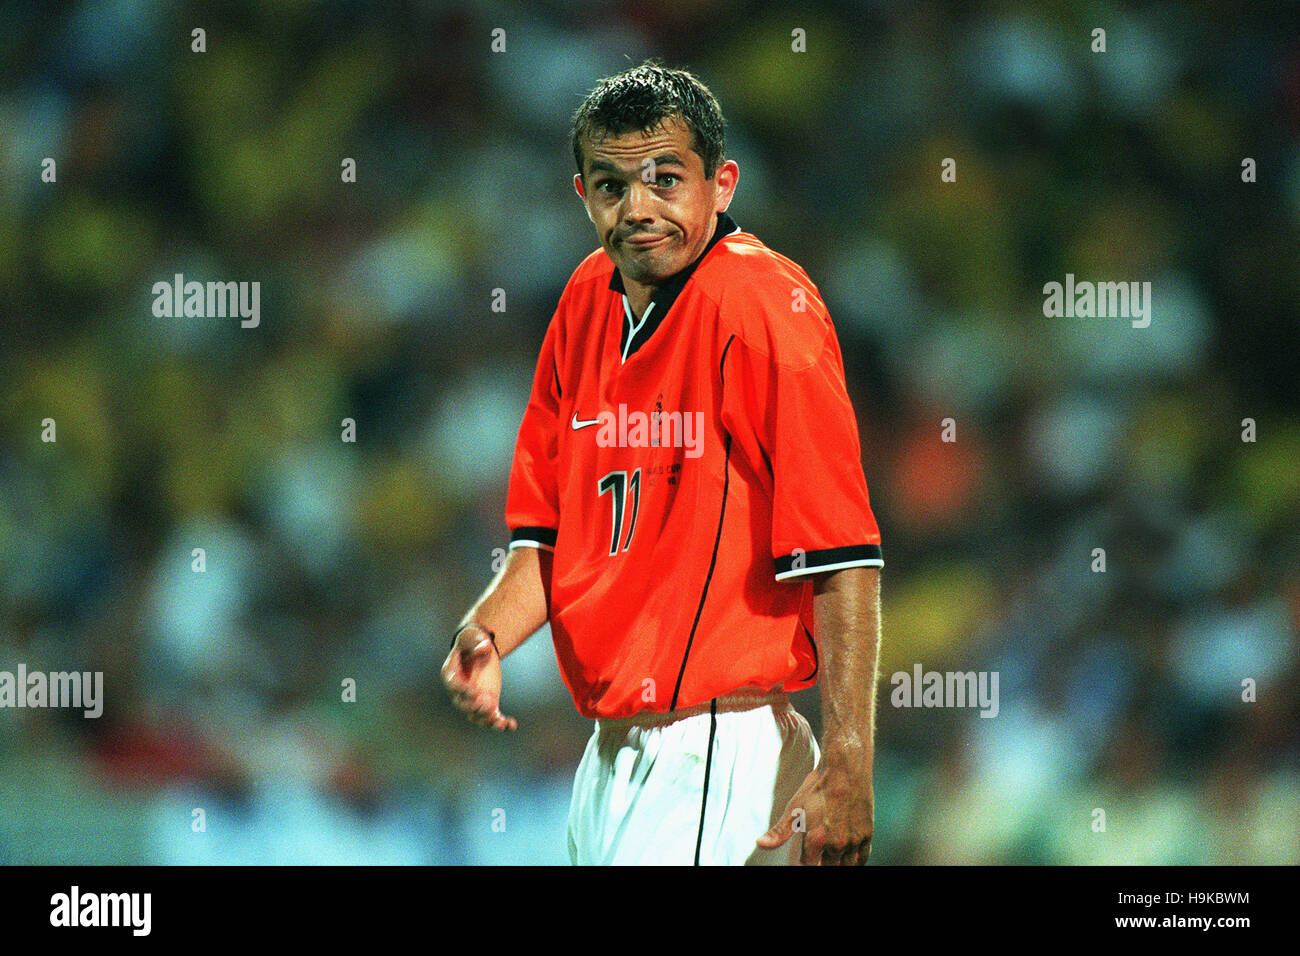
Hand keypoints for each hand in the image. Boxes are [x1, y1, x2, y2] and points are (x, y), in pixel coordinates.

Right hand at [440, 625, 516, 730]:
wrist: (479, 648)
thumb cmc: (472, 641)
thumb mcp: (473, 637)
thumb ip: (476, 642)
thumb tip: (484, 648)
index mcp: (451, 673)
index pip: (453, 685)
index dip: (462, 690)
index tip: (474, 692)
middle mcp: (459, 691)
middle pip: (463, 705)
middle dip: (474, 708)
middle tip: (487, 706)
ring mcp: (473, 699)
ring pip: (476, 716)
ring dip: (487, 720)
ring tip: (500, 723)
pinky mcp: (487, 702)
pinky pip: (492, 716)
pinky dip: (501, 722)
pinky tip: (512, 725)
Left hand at [756, 762, 872, 864]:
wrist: (845, 768)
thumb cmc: (817, 787)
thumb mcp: (794, 808)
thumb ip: (779, 832)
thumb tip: (760, 843)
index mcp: (817, 840)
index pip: (808, 867)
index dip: (803, 864)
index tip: (802, 859)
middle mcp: (837, 844)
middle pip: (828, 869)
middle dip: (820, 865)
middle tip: (816, 857)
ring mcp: (854, 840)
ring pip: (846, 867)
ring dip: (836, 864)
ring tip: (829, 859)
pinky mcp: (867, 834)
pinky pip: (861, 859)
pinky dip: (853, 861)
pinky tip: (846, 857)